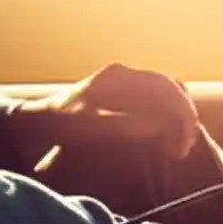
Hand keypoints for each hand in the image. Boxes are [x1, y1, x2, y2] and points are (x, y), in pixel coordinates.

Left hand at [43, 63, 201, 158]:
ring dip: (177, 119)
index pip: (165, 87)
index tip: (185, 138)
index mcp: (120, 76)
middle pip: (170, 90)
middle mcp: (125, 76)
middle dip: (183, 117)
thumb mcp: (92, 125)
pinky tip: (167, 138)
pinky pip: (156, 104)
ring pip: (166, 97)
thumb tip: (161, 125)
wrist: (37, 122)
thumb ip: (127, 123)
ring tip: (179, 146)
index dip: (181, 111)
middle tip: (185, 147)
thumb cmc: (62, 123)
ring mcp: (125, 85)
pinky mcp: (123, 98)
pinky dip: (167, 120)